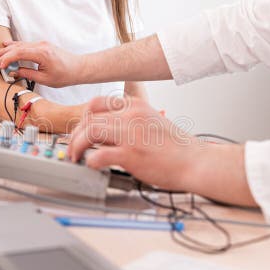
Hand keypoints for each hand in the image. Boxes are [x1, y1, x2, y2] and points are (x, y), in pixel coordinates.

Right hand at [0, 41, 81, 87]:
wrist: (78, 68)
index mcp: (41, 53)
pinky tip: (8, 47)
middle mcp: (41, 46)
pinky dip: (15, 47)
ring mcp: (41, 44)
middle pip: (17, 47)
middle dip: (3, 54)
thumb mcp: (45, 79)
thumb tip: (14, 72)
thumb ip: (27, 74)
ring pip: (20, 44)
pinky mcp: (42, 46)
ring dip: (8, 50)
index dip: (6, 60)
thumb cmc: (65, 75)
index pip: (18, 53)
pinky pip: (25, 45)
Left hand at [68, 96, 255, 205]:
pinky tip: (93, 165)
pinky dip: (90, 161)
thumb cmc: (177, 147)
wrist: (196, 162)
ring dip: (77, 145)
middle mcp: (131, 116)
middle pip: (89, 118)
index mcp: (135, 106)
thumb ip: (130, 122)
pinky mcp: (132, 155)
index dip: (83, 118)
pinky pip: (99, 154)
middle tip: (72, 148)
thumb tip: (105, 132)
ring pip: (89, 132)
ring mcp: (131, 134)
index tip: (80, 130)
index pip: (96, 103)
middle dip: (75, 134)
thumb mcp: (152, 121)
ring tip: (76, 157)